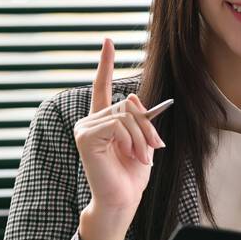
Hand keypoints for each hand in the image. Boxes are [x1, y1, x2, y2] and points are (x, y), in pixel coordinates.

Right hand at [73, 37, 165, 213]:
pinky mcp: (85, 136)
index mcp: (103, 120)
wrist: (123, 198)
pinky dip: (131, 140)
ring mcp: (85, 127)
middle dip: (148, 125)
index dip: (106, 63)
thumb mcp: (142, 140)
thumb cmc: (132, 173)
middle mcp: (90, 120)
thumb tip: (131, 97)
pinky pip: (117, 125)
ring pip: (126, 115)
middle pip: (127, 104)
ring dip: (142, 136)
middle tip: (156, 147)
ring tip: (143, 156)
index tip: (107, 41)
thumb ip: (138, 117)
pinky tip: (131, 155)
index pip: (102, 86)